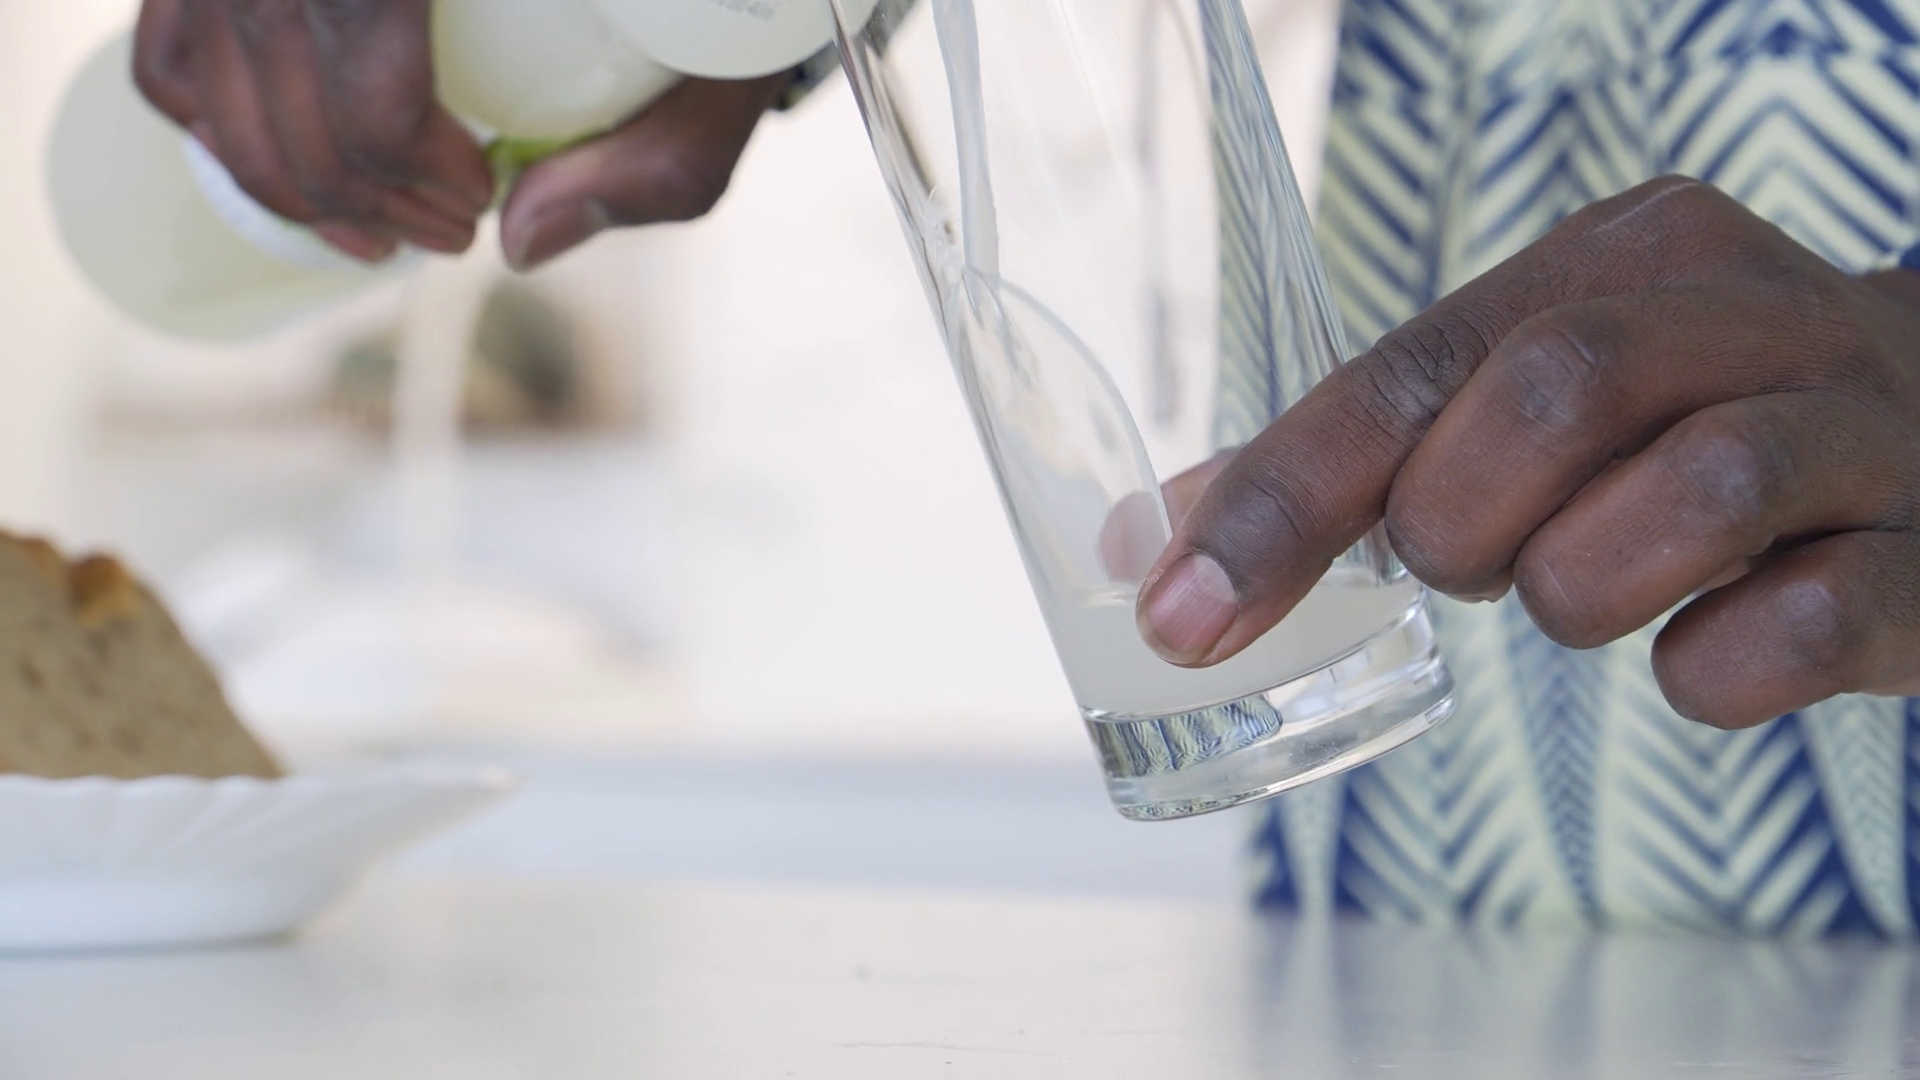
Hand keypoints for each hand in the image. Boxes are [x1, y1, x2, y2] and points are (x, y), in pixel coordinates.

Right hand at [133, 1, 788, 267]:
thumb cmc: (701, 24)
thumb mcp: (718, 90)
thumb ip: (655, 169)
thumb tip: (520, 246)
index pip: (364, 39)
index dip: (399, 150)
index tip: (473, 202)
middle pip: (276, 54)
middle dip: (349, 180)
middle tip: (442, 234)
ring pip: (209, 57)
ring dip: (285, 175)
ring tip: (385, 231)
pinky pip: (172, 44)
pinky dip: (212, 120)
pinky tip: (300, 181)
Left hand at [1138, 176, 1919, 729]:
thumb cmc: (1688, 423)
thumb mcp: (1528, 396)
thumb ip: (1359, 457)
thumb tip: (1157, 542)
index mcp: (1624, 256)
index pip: (1412, 362)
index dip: (1284, 494)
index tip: (1181, 612)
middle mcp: (1750, 312)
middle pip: (1547, 392)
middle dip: (1460, 523)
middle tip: (1473, 562)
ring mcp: (1861, 426)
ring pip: (1686, 495)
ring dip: (1582, 589)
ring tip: (1590, 592)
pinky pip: (1801, 626)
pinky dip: (1716, 668)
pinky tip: (1708, 647)